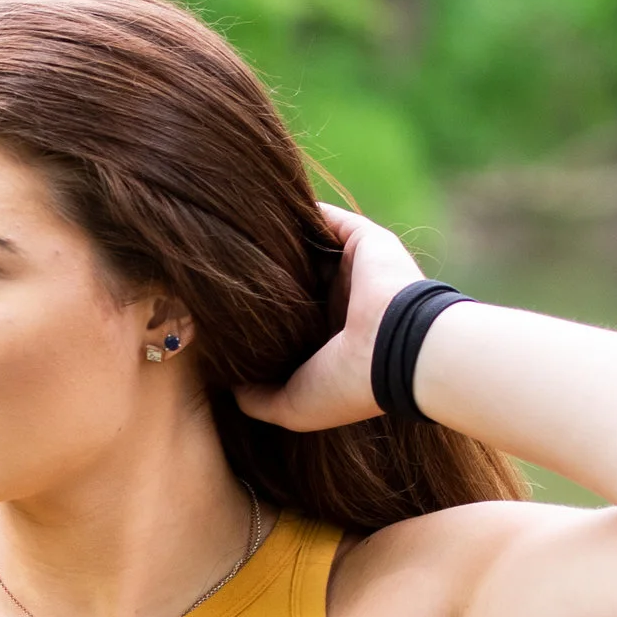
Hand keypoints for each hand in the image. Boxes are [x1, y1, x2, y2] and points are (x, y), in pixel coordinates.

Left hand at [233, 205, 426, 432]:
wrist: (396, 349)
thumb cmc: (346, 384)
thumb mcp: (294, 407)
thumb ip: (261, 399)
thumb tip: (231, 388)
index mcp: (331, 338)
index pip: (291, 317)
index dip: (260, 312)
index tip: (221, 307)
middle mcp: (344, 301)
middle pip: (298, 276)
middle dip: (266, 270)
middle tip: (221, 263)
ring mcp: (355, 269)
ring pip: (310, 244)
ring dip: (280, 236)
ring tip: (235, 230)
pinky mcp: (365, 240)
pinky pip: (328, 217)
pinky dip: (302, 211)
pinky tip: (264, 209)